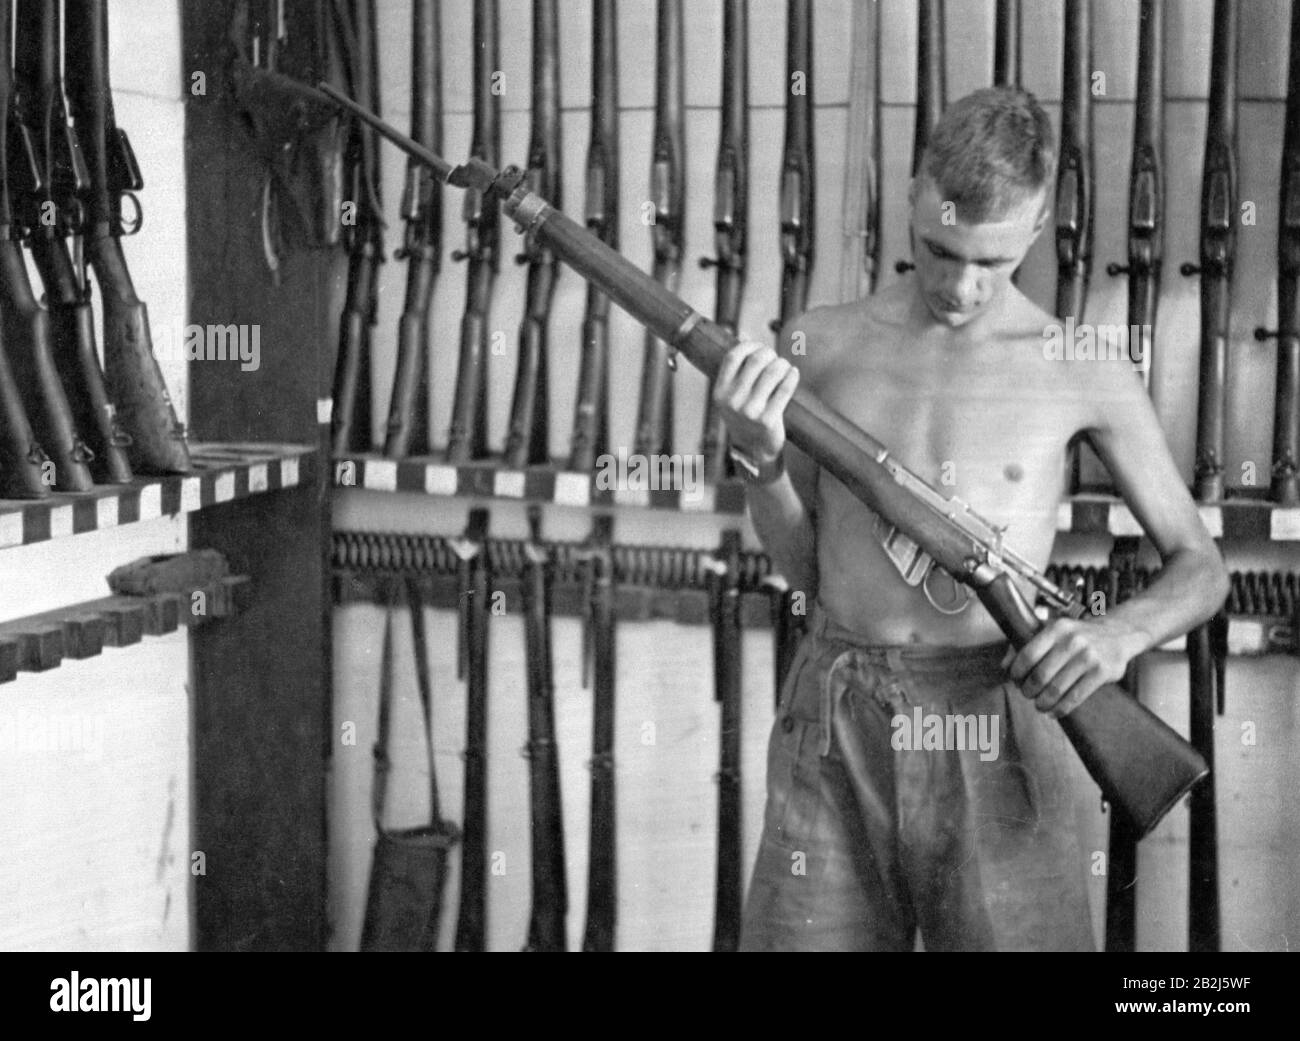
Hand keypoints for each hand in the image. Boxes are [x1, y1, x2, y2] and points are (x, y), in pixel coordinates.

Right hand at [712, 340, 799, 465]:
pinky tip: (793, 373)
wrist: (754, 450)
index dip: (749, 345)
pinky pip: (785, 388)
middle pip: (755, 361)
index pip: (733, 356)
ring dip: (782, 364)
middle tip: (775, 358)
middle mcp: (732, 401)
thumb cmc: (745, 415)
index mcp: (720, 392)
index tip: (759, 347)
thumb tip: (744, 334)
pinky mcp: (768, 419)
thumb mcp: (733, 394)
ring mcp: (750, 411)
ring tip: (785, 367)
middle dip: (769, 354)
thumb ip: (737, 368)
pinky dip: (792, 376)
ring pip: (772, 372)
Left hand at [1007, 615, 1145, 717]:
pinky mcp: (1102, 672)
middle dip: (1029, 690)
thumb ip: (1027, 645)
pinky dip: (1060, 709)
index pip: (1028, 654)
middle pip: (1040, 675)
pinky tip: (1054, 712)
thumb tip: (1004, 666)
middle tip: (1027, 695)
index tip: (1015, 680)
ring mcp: (1089, 656)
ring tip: (1039, 706)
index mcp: (1057, 629)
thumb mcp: (1054, 632)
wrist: (1117, 635)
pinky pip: (1075, 697)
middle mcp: (1073, 640)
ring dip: (1043, 703)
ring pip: (1056, 689)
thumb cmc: (1077, 636)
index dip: (1017, 672)